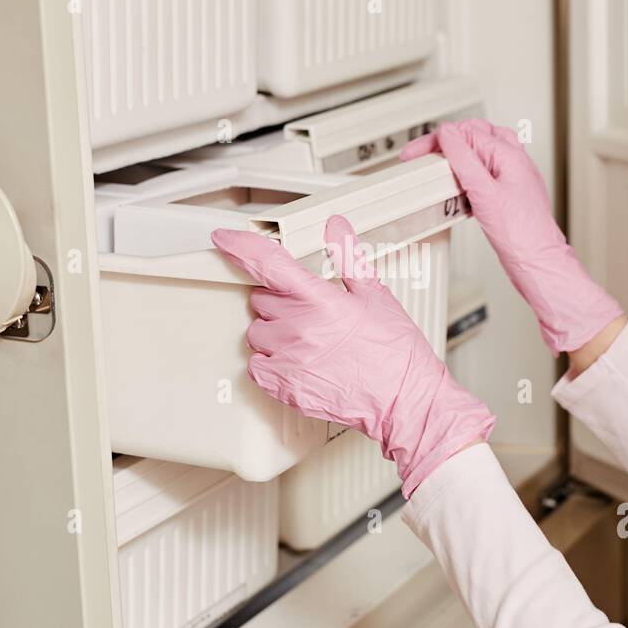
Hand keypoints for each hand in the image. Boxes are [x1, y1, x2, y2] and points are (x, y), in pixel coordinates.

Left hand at [211, 215, 495, 496]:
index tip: (225, 240)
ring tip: (309, 340)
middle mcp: (297, 328)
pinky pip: (256, 365)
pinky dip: (270, 361)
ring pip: (257, 332)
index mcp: (319, 300)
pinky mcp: (283, 387)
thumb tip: (336, 227)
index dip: (240, 247)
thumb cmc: (394, 354)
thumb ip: (348, 256)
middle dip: (280, 300)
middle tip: (312, 311)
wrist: (403, 400)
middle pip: (261, 300)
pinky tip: (298, 361)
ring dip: (274, 331)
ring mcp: (287, 359)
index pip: (267, 264)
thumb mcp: (375, 295)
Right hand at [402, 119, 624, 355]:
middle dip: (447, 141)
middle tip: (424, 154)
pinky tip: (459, 185)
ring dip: (458, 155)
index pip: (466, 132)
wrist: (536, 261)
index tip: (415, 153)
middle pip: (474, 135)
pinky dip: (468, 173)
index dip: (436, 140)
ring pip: (481, 151)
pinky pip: (485, 172)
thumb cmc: (519, 232)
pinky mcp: (508, 192)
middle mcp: (513, 161)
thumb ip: (464, 159)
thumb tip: (448, 134)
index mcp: (509, 154)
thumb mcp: (484, 192)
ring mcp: (512, 176)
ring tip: (439, 164)